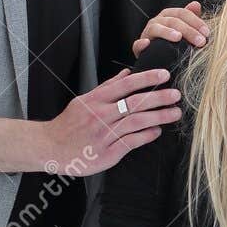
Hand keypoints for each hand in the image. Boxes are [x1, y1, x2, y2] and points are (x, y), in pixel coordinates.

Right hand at [45, 68, 181, 173]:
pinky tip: (157, 131)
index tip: (164, 74)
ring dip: (159, 117)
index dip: (146, 78)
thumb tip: (127, 73)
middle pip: (134, 103)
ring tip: (175, 113)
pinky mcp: (107, 153)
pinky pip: (131, 142)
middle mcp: (100, 116)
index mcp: (95, 100)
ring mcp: (104, 135)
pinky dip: (147, 135)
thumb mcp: (84, 101)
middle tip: (176, 94)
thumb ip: (107, 88)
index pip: (125, 85)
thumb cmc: (70, 124)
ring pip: (136, 122)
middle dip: (158, 97)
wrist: (50, 148)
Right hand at [131, 1, 207, 57]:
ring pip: (156, 28)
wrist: (158, 58)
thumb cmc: (174, 43)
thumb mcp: (185, 31)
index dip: (196, 21)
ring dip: (167, 32)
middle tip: (201, 41)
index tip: (207, 33)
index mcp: (169, 15)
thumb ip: (191, 18)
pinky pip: (137, 44)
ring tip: (178, 37)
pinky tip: (148, 44)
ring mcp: (147, 33)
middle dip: (188, 30)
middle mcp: (157, 21)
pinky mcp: (139, 47)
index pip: (183, 13)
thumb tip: (196, 4)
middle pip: (172, 21)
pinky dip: (141, 44)